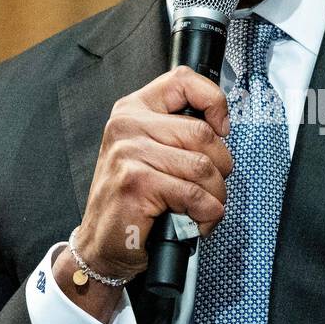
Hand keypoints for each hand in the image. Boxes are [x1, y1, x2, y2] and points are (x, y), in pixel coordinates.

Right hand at [61, 66, 232, 287]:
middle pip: (202, 133)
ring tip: (204, 208)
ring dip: (215, 195)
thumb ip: (177, 132)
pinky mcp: (136, 183)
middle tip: (212, 188)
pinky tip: (197, 222)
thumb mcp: (150, 153)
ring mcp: (128, 153)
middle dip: (221, 167)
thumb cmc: (133, 200)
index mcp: (133, 109)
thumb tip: (220, 127)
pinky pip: (194, 194)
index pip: (182, 80)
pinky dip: (207, 213)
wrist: (102, 244)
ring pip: (202, 166)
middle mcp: (126, 125)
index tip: (222, 128)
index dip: (214, 101)